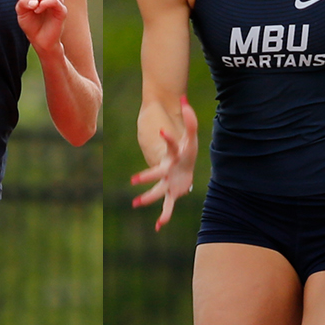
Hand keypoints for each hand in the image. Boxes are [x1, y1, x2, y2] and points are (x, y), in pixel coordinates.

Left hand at [16, 0, 66, 54]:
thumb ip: (23, 1)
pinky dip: (43, 4)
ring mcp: (57, 0)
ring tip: (35, 4)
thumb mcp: (20, 10)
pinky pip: (55, 1)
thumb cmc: (31, 24)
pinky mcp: (61, 11)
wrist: (39, 40)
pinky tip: (38, 11)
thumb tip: (34, 0)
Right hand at [130, 97, 197, 229]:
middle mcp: (166, 169)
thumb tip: (184, 98)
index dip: (167, 138)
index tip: (161, 132)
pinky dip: (164, 216)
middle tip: (134, 181)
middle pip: (156, 173)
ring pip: (157, 191)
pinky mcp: (173, 192)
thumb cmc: (186, 150)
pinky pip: (168, 205)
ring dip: (147, 197)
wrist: (186, 165)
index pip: (170, 145)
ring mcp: (168, 182)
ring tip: (135, 204)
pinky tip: (159, 226)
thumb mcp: (191, 136)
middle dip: (146, 176)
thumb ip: (189, 119)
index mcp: (172, 154)